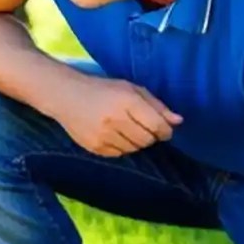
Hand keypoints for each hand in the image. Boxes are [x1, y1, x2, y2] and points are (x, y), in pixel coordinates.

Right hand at [51, 77, 182, 156]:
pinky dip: (121, 147)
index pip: (157, 125)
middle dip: (150, 136)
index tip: (163, 129)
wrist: (65, 95)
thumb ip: (156, 105)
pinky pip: (119, 154)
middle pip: (146, 140)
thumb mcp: (131, 89)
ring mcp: (103, 135)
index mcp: (127, 100)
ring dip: (136, 142)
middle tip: (142, 127)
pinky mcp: (94, 147)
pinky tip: (114, 134)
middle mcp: (115, 119)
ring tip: (126, 129)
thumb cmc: (102, 89)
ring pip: (134, 149)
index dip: (165, 130)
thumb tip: (178, 122)